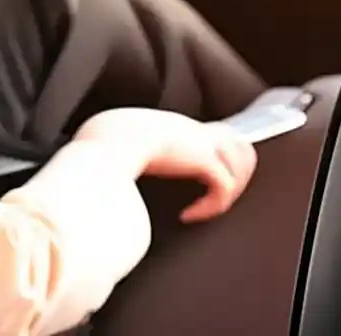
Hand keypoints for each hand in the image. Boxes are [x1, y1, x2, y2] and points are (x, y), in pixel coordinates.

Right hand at [73, 108, 257, 223]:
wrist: (105, 146)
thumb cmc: (99, 148)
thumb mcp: (109, 147)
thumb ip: (119, 155)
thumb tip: (107, 172)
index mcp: (165, 124)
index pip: (202, 134)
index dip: (207, 157)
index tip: (195, 183)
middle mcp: (187, 127)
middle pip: (233, 138)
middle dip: (234, 167)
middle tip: (216, 194)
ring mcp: (198, 141)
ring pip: (241, 157)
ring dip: (232, 186)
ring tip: (211, 206)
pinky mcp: (203, 159)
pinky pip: (224, 186)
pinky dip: (212, 206)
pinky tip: (191, 215)